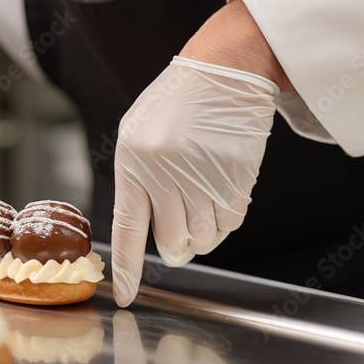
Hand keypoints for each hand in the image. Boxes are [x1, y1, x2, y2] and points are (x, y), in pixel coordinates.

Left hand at [111, 57, 278, 306]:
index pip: (127, 227)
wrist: (223, 68)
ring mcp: (202, 174)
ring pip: (202, 236)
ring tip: (201, 203)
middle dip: (176, 248)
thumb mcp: (137, 135)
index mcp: (132, 160)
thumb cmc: (175, 104)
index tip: (126, 295)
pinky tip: (220, 195)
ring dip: (202, 234)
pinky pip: (231, 222)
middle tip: (180, 237)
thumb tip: (147, 235)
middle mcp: (164, 171)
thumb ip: (137, 181)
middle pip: (171, 241)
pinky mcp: (236, 175)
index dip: (128, 267)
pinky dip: (225, 221)